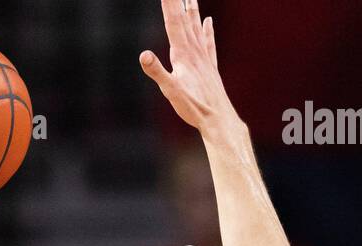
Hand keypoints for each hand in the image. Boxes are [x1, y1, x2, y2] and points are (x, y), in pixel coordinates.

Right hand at [140, 0, 233, 133]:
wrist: (218, 118)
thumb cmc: (193, 106)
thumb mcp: (170, 90)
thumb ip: (157, 71)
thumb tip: (143, 55)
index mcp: (182, 53)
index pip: (173, 21)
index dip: (169, 2)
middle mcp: (194, 51)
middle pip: (184, 20)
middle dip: (179, 2)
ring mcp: (203, 57)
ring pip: (197, 27)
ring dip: (192, 10)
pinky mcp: (210, 66)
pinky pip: (208, 42)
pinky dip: (207, 30)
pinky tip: (208, 21)